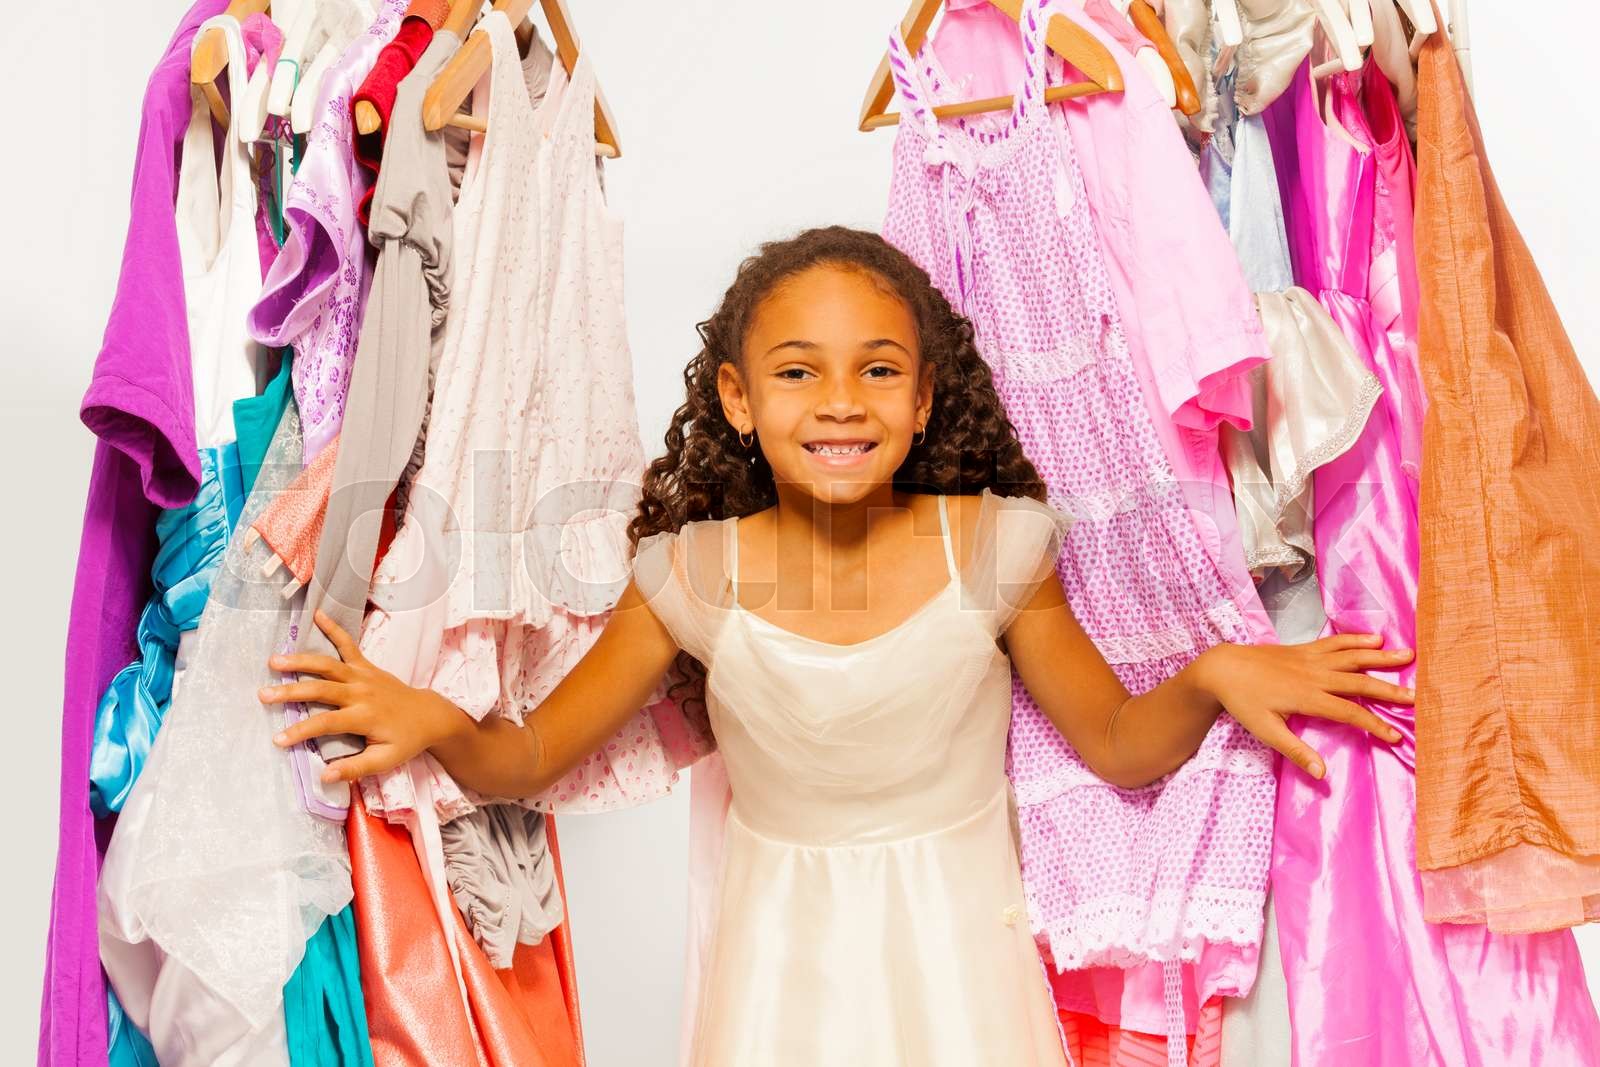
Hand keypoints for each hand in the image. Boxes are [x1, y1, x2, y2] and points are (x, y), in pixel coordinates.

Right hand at [258, 609, 464, 783]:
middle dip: (291, 692)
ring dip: (301, 661)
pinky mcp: (366, 666)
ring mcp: (363, 675)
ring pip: (328, 665)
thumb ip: (355, 768)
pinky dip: (334, 628)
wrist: (429, 715)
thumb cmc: (405, 740)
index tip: (278, 739)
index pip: (326, 723)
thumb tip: (325, 776)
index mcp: (364, 716)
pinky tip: (317, 615)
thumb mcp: (385, 760)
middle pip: (321, 690)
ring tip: (274, 661)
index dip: (301, 731)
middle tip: (263, 695)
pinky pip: (348, 644)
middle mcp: (362, 692)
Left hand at [1197, 633, 1412, 779]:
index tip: (1397, 736)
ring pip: (1352, 656)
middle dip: (1389, 690)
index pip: (1350, 713)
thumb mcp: (1265, 731)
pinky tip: (1376, 638)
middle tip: (1418, 696)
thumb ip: (1296, 751)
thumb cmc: (1243, 702)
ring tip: (1409, 656)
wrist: (1222, 668)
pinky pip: (1335, 642)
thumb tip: (1322, 773)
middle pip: (1360, 682)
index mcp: (1308, 697)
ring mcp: (1310, 659)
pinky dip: (1356, 639)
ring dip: (1381, 658)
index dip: (1375, 725)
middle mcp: (1314, 675)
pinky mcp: (1304, 648)